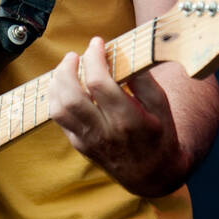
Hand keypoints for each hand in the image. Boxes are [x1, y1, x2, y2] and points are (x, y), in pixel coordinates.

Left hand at [48, 36, 187, 196]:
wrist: (152, 175)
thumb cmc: (160, 135)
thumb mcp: (161, 106)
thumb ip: (143, 80)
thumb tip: (123, 54)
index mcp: (128, 119)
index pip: (99, 83)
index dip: (94, 57)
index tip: (97, 43)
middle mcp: (104, 132)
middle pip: (71, 96)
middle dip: (67, 69)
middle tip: (74, 55)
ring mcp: (88, 141)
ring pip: (58, 109)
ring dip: (57, 83)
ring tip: (66, 69)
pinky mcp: (79, 145)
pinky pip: (59, 119)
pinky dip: (57, 98)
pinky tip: (66, 86)